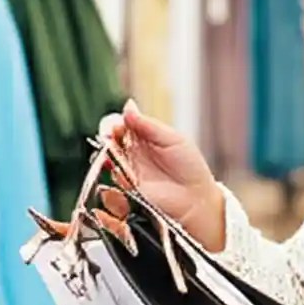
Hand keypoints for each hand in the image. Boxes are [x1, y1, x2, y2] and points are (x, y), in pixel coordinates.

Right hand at [98, 99, 226, 251]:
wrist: (197, 199)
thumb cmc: (190, 167)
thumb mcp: (173, 140)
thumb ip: (148, 126)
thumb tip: (127, 106)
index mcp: (144, 137)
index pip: (122, 125)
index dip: (115, 123)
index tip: (116, 124)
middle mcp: (133, 153)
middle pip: (111, 140)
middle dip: (108, 137)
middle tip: (112, 136)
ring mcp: (128, 172)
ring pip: (107, 160)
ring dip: (107, 155)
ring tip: (114, 154)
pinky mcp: (126, 191)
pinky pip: (111, 181)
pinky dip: (112, 174)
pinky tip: (119, 173)